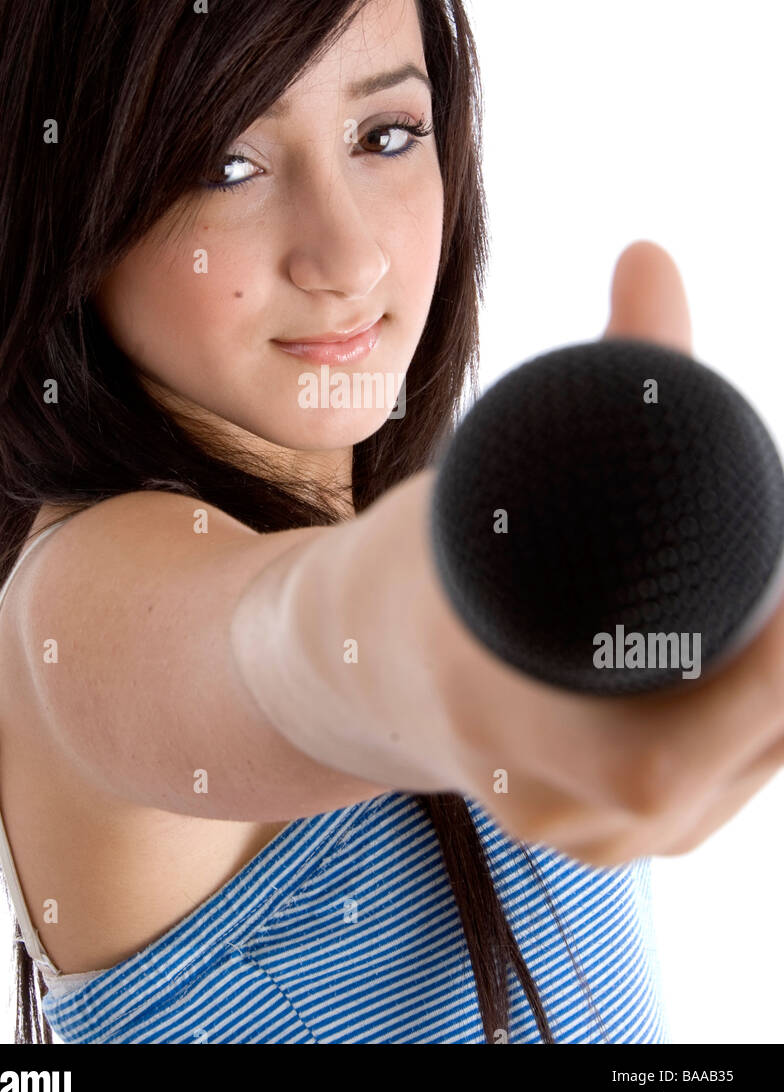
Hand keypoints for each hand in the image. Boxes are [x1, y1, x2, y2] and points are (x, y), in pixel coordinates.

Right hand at [438, 241, 783, 866]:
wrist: (351, 666)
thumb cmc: (417, 565)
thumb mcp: (486, 474)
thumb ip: (601, 370)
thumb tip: (653, 253)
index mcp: (504, 725)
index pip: (673, 739)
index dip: (767, 670)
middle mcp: (562, 810)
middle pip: (742, 749)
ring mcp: (597, 839)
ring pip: (748, 770)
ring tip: (781, 586)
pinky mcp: (622, 838)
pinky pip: (729, 783)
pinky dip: (771, 714)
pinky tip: (773, 648)